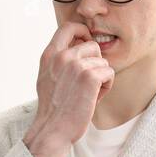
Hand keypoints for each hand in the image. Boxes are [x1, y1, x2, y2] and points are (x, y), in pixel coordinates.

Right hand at [23, 21, 115, 156]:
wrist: (53, 129)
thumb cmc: (52, 108)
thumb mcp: (46, 77)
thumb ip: (56, 61)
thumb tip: (72, 48)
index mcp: (50, 55)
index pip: (69, 27)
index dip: (83, 30)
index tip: (87, 42)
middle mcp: (62, 57)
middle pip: (92, 45)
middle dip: (96, 62)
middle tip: (88, 82)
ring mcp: (76, 66)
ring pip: (103, 62)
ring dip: (101, 77)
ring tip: (89, 93)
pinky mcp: (90, 77)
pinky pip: (109, 73)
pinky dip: (106, 86)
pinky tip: (95, 98)